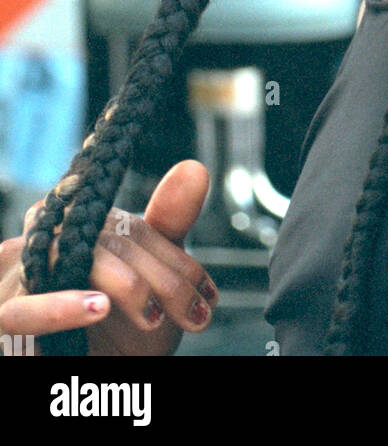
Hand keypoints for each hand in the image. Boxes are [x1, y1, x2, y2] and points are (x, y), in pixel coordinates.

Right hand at [0, 160, 216, 355]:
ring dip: (121, 285)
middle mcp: (41, 245)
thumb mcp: (149, 283)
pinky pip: (20, 310)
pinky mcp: (3, 314)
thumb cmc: (111, 334)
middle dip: (159, 279)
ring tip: (155, 314)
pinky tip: (98, 307)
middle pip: (103, 240)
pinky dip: (59, 308)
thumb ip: (166, 224)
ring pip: (67, 261)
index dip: (174, 261)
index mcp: (77, 229)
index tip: (208, 296)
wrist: (84, 379)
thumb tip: (195, 167)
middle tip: (196, 315)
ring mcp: (14, 278)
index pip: (129, 230)